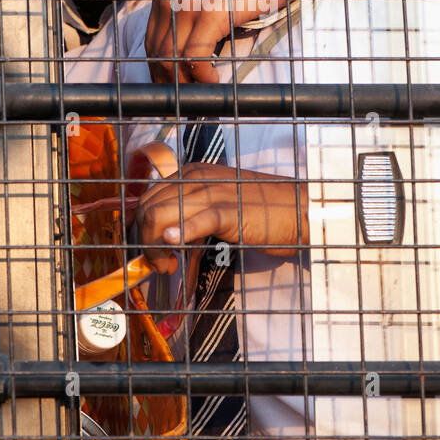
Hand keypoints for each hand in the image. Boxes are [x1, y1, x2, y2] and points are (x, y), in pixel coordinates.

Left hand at [133, 163, 307, 273]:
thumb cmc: (260, 212)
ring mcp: (213, 192)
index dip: (141, 227)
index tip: (152, 251)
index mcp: (193, 174)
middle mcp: (197, 177)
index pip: (148, 197)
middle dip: (145, 240)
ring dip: (156, 247)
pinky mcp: (230, 211)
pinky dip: (180, 233)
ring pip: (161, 214)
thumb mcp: (217, 204)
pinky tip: (173, 244)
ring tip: (170, 265)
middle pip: (149, 207)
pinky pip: (197, 220)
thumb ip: (190, 213)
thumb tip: (162, 235)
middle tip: (162, 264)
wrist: (299, 211)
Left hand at [144, 0, 298, 82]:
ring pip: (171, 58)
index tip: (175, 89)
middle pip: (157, 52)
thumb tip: (185, 60)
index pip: (151, 41)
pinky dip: (203, 76)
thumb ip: (191, 18)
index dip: (160, 70)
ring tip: (204, 93)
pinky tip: (214, 81)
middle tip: (190, 100)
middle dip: (171, 82)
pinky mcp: (208, 12)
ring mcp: (186, 3)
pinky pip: (195, 57)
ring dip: (187, 83)